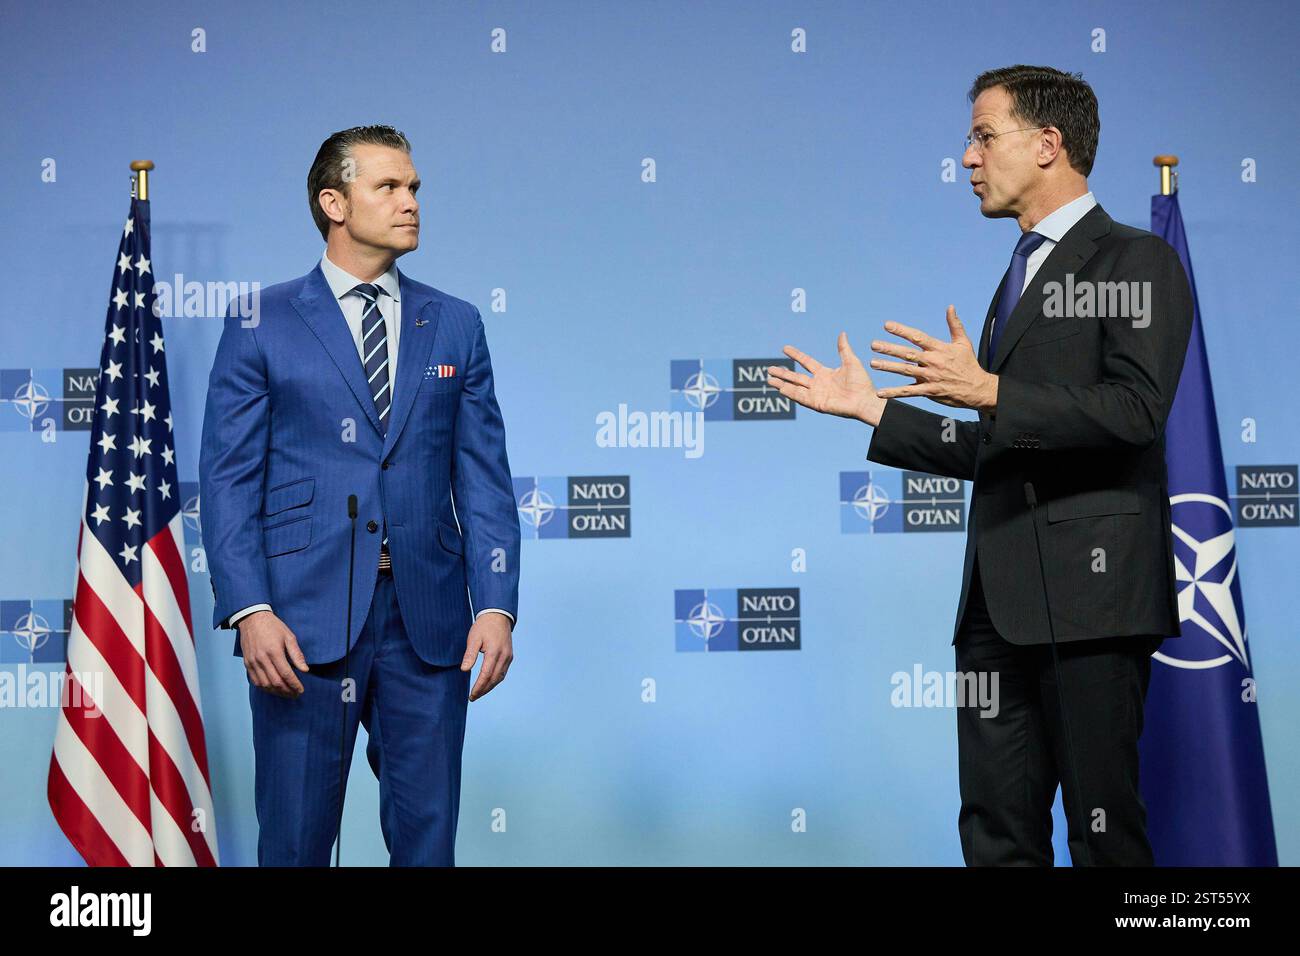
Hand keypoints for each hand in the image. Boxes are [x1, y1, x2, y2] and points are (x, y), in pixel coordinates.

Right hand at [239, 611, 308, 697]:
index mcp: (274, 651)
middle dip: (287, 691)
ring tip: (286, 694)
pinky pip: (255, 681)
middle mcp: (262, 659)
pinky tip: (273, 689)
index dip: (294, 684)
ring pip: (265, 684)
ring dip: (276, 692)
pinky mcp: (247, 664)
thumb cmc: (273, 627)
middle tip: (295, 694)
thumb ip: (297, 654)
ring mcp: (252, 662)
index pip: (286, 674)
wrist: (252, 619)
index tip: (301, 690)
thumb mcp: (289, 636)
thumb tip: (305, 670)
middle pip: (275, 682)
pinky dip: (265, 688)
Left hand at [462, 612, 512, 700]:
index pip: (486, 675)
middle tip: (473, 697)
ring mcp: (508, 657)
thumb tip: (464, 670)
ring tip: (479, 692)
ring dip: (490, 687)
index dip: (479, 687)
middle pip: (494, 679)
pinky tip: (488, 682)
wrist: (498, 615)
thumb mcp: (474, 638)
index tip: (471, 695)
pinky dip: (495, 680)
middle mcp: (504, 656)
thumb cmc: (484, 626)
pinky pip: (503, 672)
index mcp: (494, 652)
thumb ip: (470, 654)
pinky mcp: (509, 656)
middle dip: (484, 690)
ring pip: (500, 677)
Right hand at [767, 332, 885, 425]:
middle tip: (770, 369)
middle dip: (783, 373)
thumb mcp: (851, 362)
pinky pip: (801, 397)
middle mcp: (818, 384)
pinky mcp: (817, 404)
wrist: (865, 400)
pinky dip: (790, 393)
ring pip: (795, 388)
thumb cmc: (861, 383)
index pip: (806, 362)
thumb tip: (842, 333)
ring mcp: (816, 394)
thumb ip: (843, 349)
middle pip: (796, 377)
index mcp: (825, 373)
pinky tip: (780, 389)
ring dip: (782, 384)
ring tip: (769, 380)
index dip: (796, 355)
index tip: (784, 348)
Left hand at [869, 306, 998, 410]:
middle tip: (873, 345)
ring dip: (888, 367)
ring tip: (873, 363)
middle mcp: (932, 362)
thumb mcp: (963, 342)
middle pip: (907, 353)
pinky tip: (881, 392)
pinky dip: (894, 392)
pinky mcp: (929, 391)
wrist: (977, 389)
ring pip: (905, 371)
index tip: (887, 325)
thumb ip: (954, 324)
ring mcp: (930, 377)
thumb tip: (950, 306)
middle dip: (889, 349)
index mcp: (939, 348)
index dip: (902, 330)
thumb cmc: (968, 364)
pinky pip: (909, 392)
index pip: (917, 336)